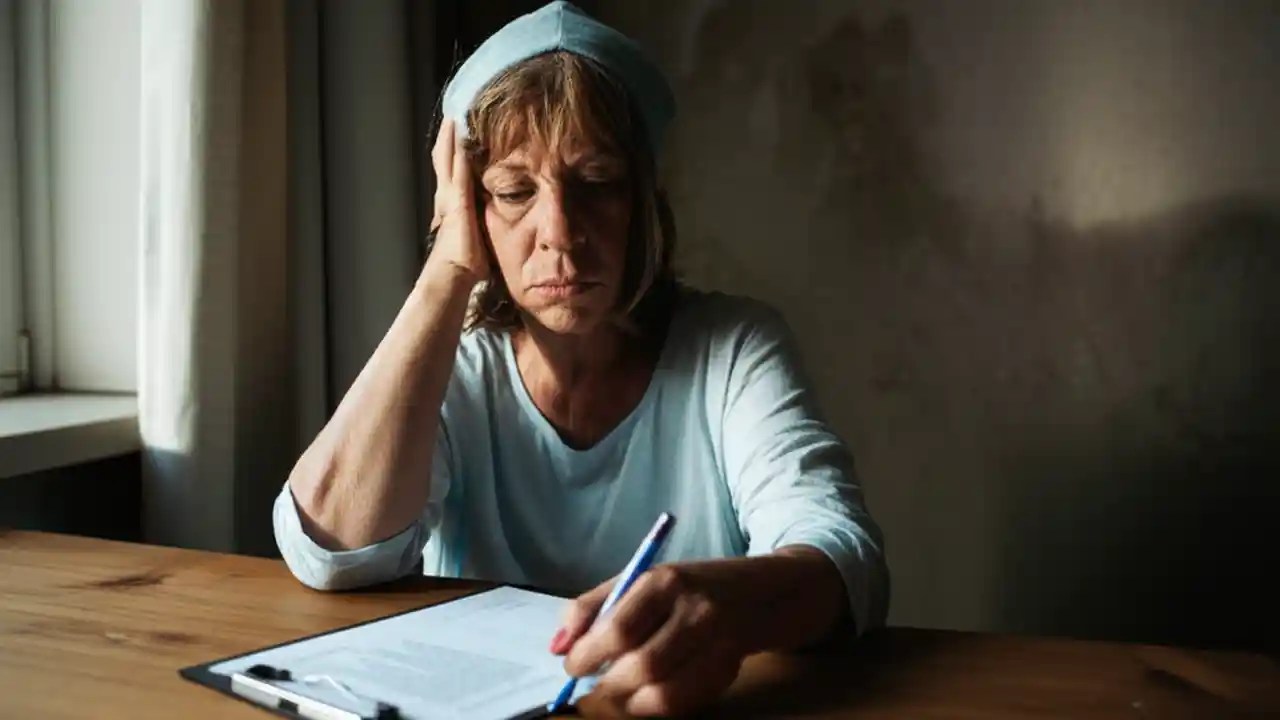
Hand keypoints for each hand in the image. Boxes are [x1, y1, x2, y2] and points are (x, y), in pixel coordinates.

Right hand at [425, 118, 488, 284]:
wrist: (452, 273)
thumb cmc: (464, 262)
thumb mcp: (474, 237)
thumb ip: (479, 225)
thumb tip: (490, 226)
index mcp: (450, 205)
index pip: (449, 172)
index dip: (450, 153)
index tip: (456, 134)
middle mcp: (446, 196)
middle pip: (443, 159)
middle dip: (448, 138)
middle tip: (452, 115)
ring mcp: (449, 196)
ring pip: (447, 158)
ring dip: (451, 138)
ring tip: (455, 117)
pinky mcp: (457, 200)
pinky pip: (457, 169)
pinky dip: (458, 152)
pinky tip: (463, 136)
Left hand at [552, 563, 751, 716]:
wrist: (755, 594)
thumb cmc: (684, 587)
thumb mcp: (638, 580)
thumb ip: (591, 608)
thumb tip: (556, 647)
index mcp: (664, 581)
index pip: (618, 629)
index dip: (587, 656)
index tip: (573, 666)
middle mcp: (694, 611)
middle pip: (641, 666)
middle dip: (607, 685)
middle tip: (593, 686)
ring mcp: (717, 643)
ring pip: (663, 693)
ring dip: (628, 702)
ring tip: (616, 693)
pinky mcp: (728, 671)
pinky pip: (682, 704)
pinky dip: (653, 708)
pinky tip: (643, 696)